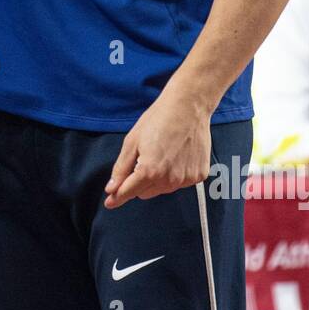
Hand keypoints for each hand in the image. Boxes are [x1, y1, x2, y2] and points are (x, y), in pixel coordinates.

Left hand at [104, 85, 212, 207]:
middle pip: (144, 193)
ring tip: (162, 153)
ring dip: (157, 179)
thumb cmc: (158, 120)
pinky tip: (177, 155)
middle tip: (142, 159)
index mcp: (149, 171)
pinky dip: (175, 174)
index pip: (128, 192)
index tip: (109, 202)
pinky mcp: (199, 175)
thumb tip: (111, 189)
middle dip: (138, 183)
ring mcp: (185, 179)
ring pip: (162, 189)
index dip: (117, 197)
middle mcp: (168, 179)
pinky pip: (180, 183)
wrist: (188, 107)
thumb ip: (121, 168)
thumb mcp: (132, 141)